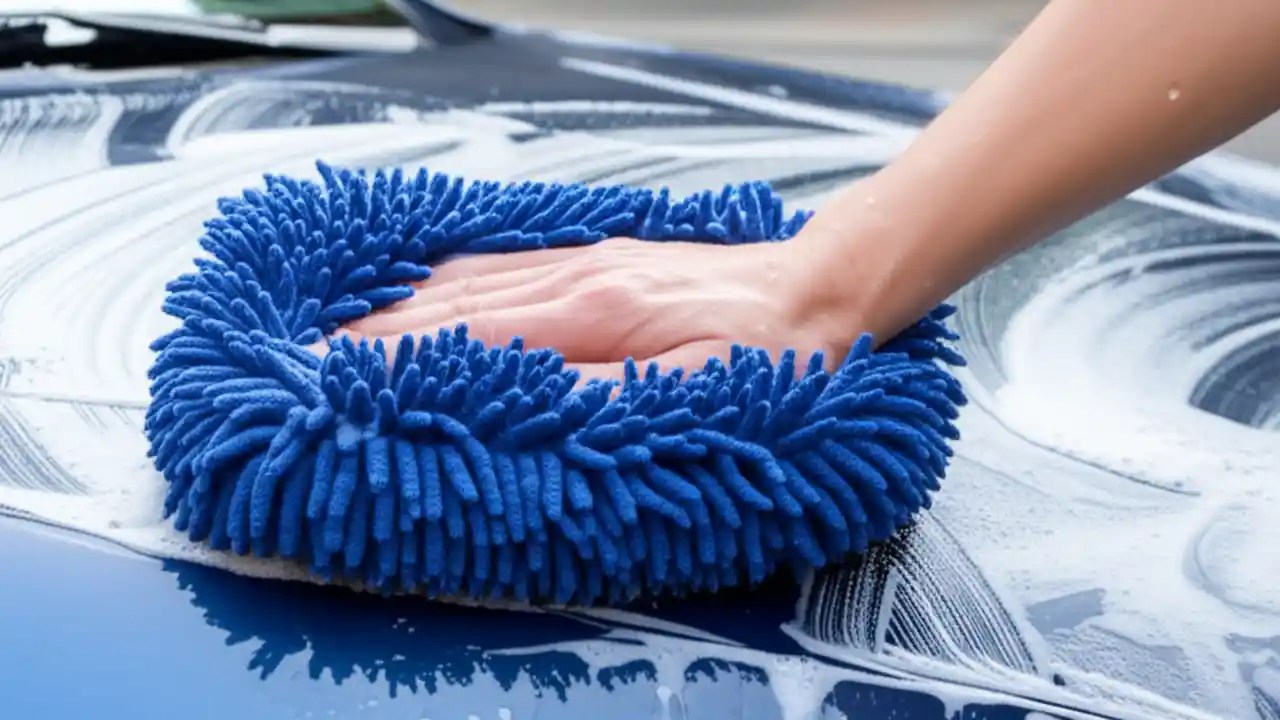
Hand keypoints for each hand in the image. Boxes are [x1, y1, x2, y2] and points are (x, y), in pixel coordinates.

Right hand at [330, 236, 864, 381]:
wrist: (822, 286)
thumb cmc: (771, 352)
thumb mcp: (700, 395)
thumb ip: (604, 400)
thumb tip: (519, 408)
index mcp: (593, 312)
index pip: (463, 339)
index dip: (392, 366)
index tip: (330, 384)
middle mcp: (573, 275)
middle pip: (446, 303)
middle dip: (370, 335)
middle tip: (306, 361)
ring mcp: (581, 259)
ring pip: (464, 278)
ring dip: (395, 305)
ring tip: (338, 330)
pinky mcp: (594, 256)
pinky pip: (497, 263)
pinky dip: (442, 280)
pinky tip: (421, 288)